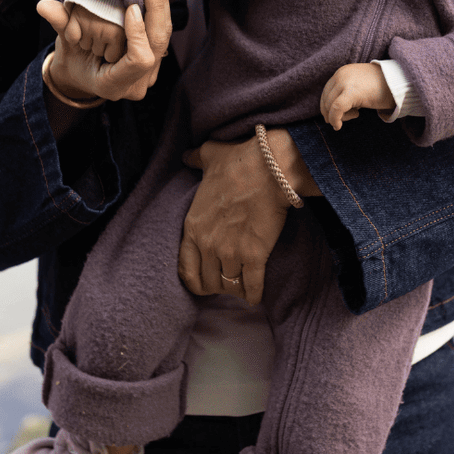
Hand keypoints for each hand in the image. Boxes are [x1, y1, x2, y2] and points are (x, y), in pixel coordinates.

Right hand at [37, 0, 170, 102]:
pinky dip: (162, 9)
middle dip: (156, 9)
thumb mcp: (64, 44)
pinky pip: (162, 33)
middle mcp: (137, 84)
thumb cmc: (71, 60)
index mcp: (114, 85)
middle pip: (157, 45)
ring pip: (163, 37)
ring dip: (162, 4)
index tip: (130, 7)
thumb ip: (59, 24)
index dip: (137, 34)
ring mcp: (149, 74)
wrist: (82, 76)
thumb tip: (42, 6)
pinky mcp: (155, 59)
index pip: (138, 60)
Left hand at [177, 129, 319, 304]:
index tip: (202, 281)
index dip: (194, 280)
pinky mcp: (255, 255)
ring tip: (240, 289)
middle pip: (208, 281)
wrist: (268, 168)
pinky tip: (255, 298)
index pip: (185, 268)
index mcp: (193, 226)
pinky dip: (253, 294)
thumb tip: (187, 155)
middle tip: (224, 284)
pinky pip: (251, 285)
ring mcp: (231, 252)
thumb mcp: (209, 156)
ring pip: (229, 285)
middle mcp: (209, 244)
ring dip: (234, 289)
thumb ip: (195, 159)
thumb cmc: (238, 162)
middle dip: (216, 286)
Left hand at [320, 63, 394, 129]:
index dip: (326, 107)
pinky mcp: (351, 92)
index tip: (331, 118)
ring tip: (355, 115)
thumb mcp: (360, 86)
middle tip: (338, 123)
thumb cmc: (383, 87)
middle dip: (330, 114)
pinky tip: (338, 126)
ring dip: (337, 117)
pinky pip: (336, 109)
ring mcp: (345, 82)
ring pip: (330, 105)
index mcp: (342, 72)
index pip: (326, 91)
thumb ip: (346, 92)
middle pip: (326, 99)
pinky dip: (335, 119)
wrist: (399, 83)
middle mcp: (341, 75)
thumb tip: (331, 110)